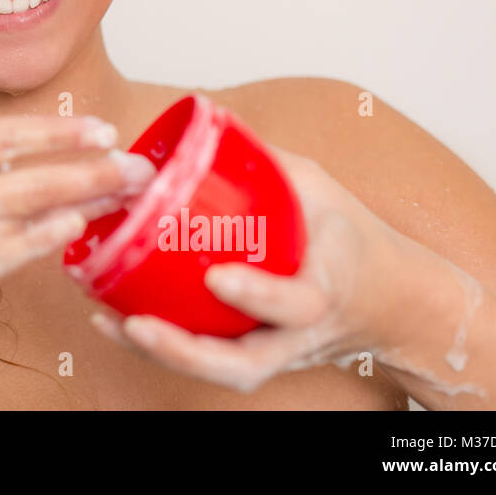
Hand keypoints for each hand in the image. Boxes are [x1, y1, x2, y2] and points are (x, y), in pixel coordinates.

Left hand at [90, 143, 408, 391]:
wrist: (385, 298)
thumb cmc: (345, 238)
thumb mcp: (320, 190)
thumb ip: (266, 163)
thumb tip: (205, 123)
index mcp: (326, 288)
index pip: (296, 303)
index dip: (259, 296)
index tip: (219, 278)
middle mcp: (299, 334)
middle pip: (246, 363)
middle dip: (188, 352)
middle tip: (138, 325)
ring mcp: (275, 352)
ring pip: (220, 371)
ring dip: (163, 354)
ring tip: (110, 322)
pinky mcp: (252, 354)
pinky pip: (206, 362)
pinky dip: (159, 348)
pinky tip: (111, 322)